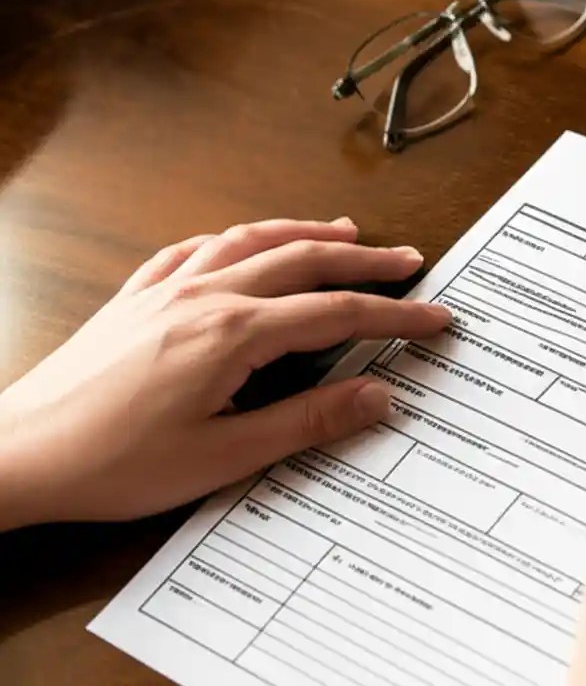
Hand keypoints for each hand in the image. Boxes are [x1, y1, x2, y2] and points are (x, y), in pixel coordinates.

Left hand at [0, 218, 449, 531]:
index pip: (337, 313)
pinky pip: (194, 247)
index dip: (394, 315)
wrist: (19, 454)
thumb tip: (377, 397)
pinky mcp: (135, 297)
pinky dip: (234, 238)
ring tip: (344, 231)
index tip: (435, 317)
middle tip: (407, 261)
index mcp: (233, 334)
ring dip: (304, 232)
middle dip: (364, 259)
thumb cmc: (113, 463)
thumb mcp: (225, 455)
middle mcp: (204, 296)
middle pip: (303, 260)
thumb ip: (309, 421)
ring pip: (251, 240)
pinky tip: (242, 242)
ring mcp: (166, 290)